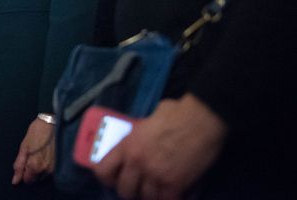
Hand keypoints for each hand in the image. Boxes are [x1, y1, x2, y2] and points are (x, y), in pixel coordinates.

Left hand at [12, 117, 54, 184]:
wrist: (52, 122)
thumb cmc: (36, 132)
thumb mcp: (24, 147)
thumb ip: (19, 165)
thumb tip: (15, 180)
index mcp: (35, 166)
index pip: (27, 180)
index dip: (24, 171)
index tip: (25, 161)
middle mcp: (46, 170)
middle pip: (36, 179)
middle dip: (32, 171)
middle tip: (32, 156)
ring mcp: (55, 168)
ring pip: (44, 175)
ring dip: (40, 168)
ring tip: (39, 153)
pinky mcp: (60, 163)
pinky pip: (51, 171)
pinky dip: (47, 166)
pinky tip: (46, 155)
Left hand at [93, 94, 226, 199]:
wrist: (201, 119)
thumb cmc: (175, 113)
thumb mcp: (146, 122)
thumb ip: (138, 136)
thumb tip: (140, 140)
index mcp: (126, 145)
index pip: (102, 170)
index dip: (107, 178)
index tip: (115, 179)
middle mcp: (137, 162)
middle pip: (124, 190)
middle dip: (131, 191)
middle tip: (139, 187)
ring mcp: (155, 174)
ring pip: (145, 198)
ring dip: (150, 196)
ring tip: (157, 190)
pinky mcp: (175, 184)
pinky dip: (169, 198)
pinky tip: (173, 193)